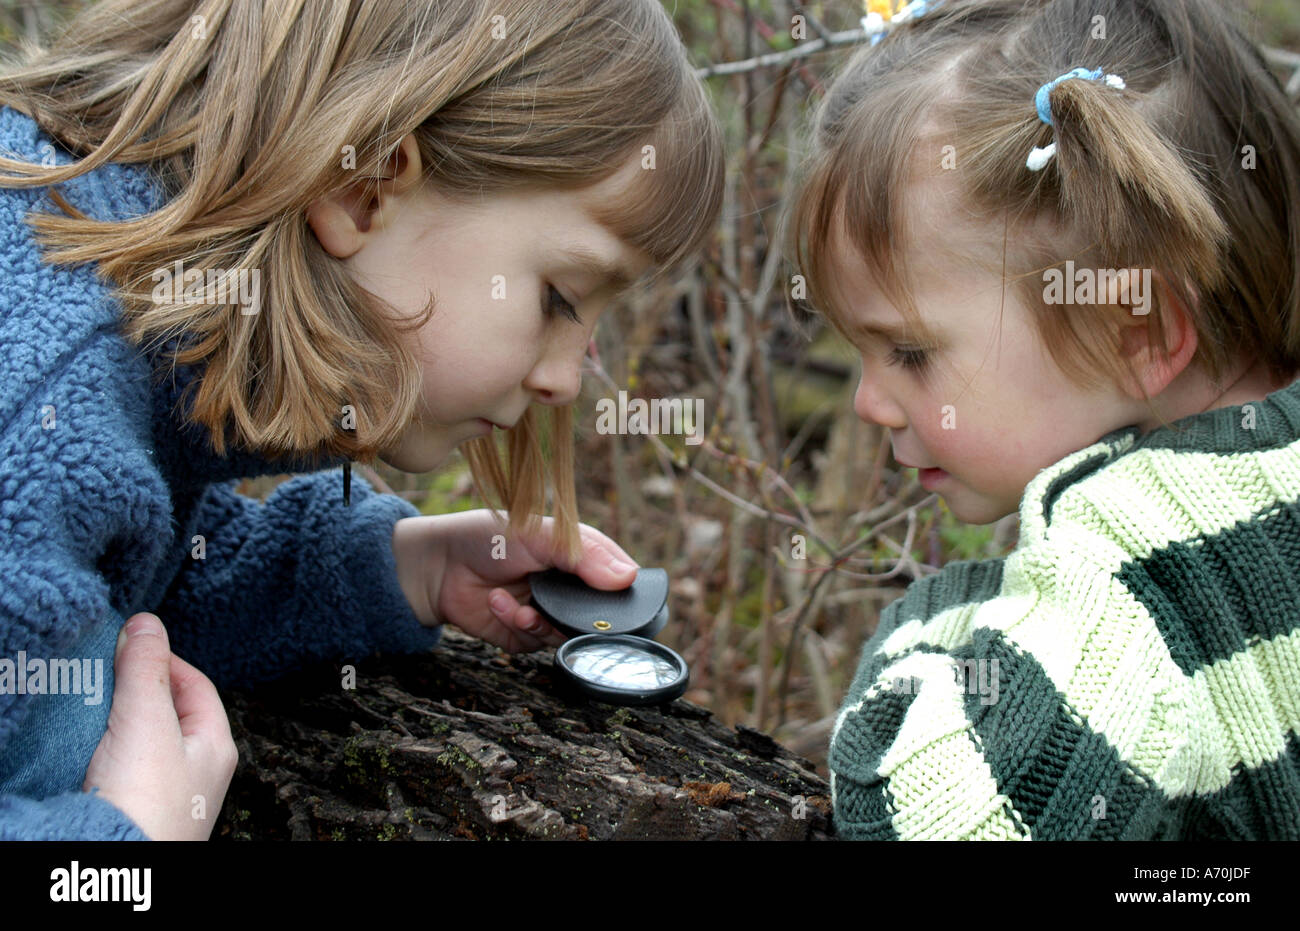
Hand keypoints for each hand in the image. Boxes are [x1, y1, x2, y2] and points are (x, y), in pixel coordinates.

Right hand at [83, 613, 237, 840]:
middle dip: (136, 689)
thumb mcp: (146, 722)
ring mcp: (167, 793)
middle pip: (169, 711)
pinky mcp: (134, 810)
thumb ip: (145, 670)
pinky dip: (103, 750)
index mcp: (216, 746)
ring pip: (142, 740)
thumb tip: (147, 623)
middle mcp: (197, 771)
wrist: (115, 865)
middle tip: (105, 675)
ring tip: (92, 709)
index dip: (164, 659)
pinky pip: (121, 768)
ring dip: (117, 721)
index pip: (197, 684)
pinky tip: (86, 749)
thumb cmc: (144, 804)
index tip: (130, 647)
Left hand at [391, 509, 638, 651]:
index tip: (617, 594)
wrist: (438, 564)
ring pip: (567, 635)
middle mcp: (569, 588)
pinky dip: (516, 624)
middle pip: (599, 616)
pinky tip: (498, 603)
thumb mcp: (542, 535)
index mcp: (581, 557)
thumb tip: (628, 577)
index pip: (619, 577)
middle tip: (563, 606)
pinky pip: (535, 643)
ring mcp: (548, 612)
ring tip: (519, 604)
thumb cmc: (490, 537)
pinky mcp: (524, 635)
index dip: (622, 588)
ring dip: (541, 621)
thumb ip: (585, 554)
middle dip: (580, 616)